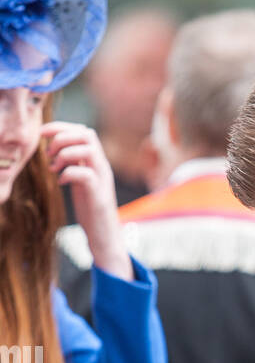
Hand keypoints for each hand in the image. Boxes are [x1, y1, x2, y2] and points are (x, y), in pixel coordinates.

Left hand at [41, 121, 132, 279]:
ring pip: (88, 149)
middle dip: (62, 136)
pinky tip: (62, 182)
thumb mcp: (80, 181)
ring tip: (54, 168)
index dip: (60, 127)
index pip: (82, 131)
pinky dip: (69, 174)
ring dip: (65, 154)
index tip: (42, 134)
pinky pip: (86, 175)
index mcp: (97, 162)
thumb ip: (74, 164)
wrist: (105, 236)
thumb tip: (56, 151)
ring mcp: (103, 180)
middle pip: (86, 134)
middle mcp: (102, 167)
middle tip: (48, 153)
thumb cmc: (90, 210)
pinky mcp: (99, 196)